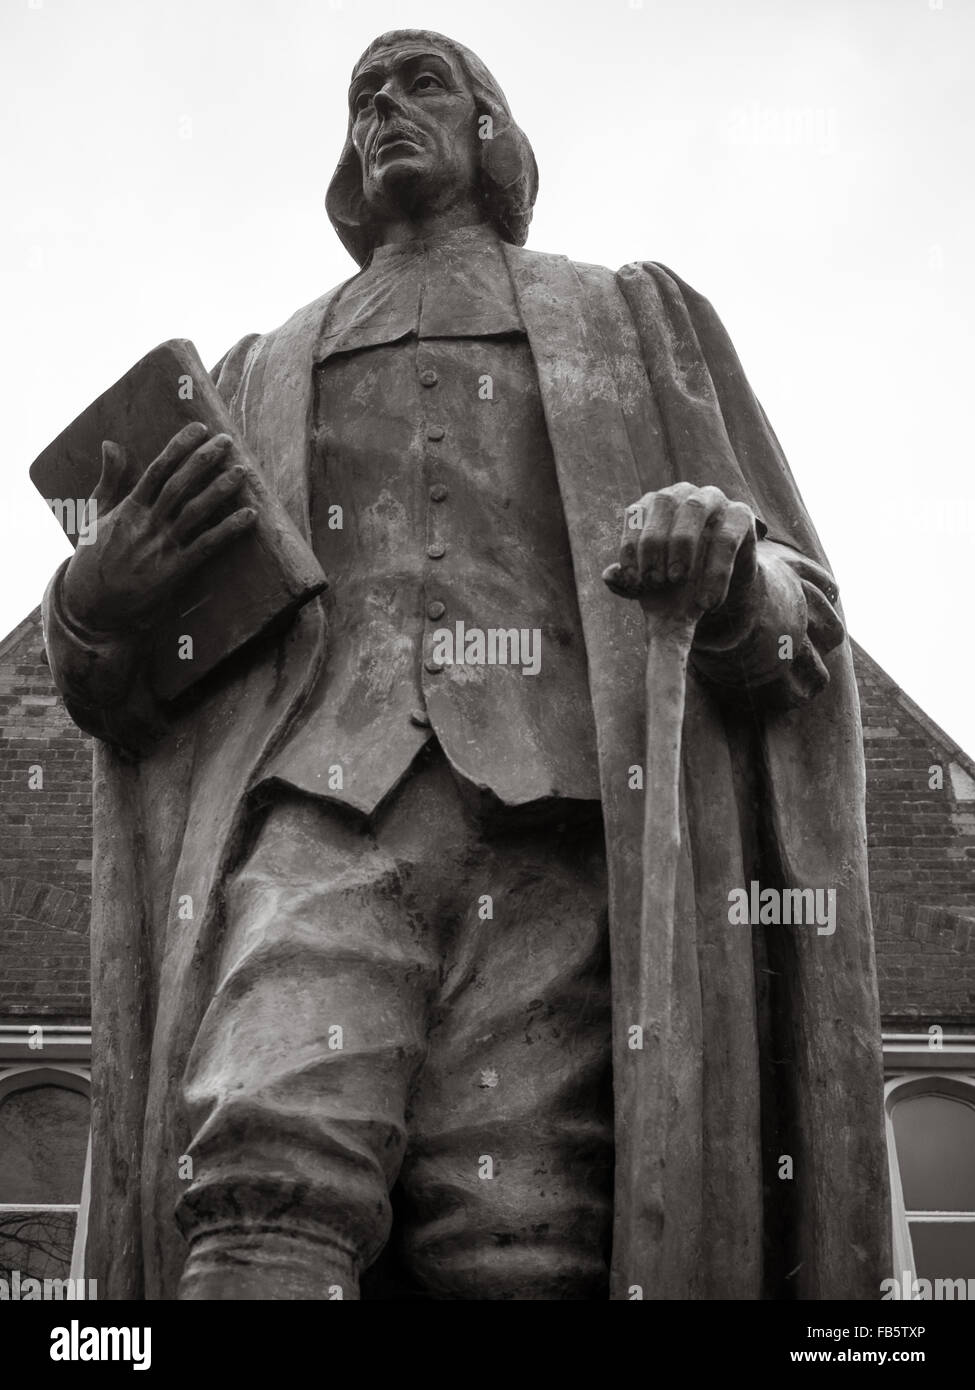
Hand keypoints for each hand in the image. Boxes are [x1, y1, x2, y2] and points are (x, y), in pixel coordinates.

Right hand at [61, 422, 256, 634]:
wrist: (90, 604)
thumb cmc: (93, 556)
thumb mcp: (95, 513)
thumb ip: (109, 479)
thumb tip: (111, 442)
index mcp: (128, 507)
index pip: (157, 469)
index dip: (179, 447)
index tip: (199, 429)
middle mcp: (146, 523)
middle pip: (180, 484)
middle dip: (205, 460)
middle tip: (228, 441)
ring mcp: (161, 546)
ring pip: (196, 511)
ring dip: (221, 490)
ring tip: (243, 472)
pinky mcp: (174, 570)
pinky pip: (206, 545)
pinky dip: (228, 529)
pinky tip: (249, 516)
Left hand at [603, 482, 757, 622]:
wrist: (717, 589)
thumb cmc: (676, 580)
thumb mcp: (650, 584)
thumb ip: (628, 582)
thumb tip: (608, 576)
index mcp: (653, 504)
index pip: (635, 514)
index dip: (630, 547)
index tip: (633, 580)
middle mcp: (681, 494)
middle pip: (662, 503)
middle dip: (653, 544)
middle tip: (656, 581)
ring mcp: (712, 499)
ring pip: (694, 508)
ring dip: (681, 545)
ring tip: (677, 580)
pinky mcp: (740, 516)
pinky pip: (725, 538)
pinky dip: (715, 572)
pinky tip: (707, 601)